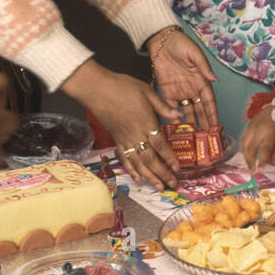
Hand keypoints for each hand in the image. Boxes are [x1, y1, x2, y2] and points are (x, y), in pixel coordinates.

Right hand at [63, 60, 179, 188]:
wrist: (96, 88)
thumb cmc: (122, 87)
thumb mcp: (146, 91)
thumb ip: (162, 105)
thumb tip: (177, 116)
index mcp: (145, 123)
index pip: (160, 144)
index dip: (169, 158)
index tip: (178, 168)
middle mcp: (135, 135)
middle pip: (150, 159)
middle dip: (162, 173)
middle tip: (173, 184)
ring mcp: (124, 139)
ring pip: (138, 163)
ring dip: (149, 177)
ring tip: (159, 187)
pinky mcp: (116, 139)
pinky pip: (125, 158)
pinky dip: (131, 170)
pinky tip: (138, 179)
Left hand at [148, 28, 216, 129]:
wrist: (160, 40)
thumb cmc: (181, 43)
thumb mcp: (194, 53)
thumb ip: (203, 67)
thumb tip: (214, 79)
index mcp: (201, 81)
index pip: (209, 102)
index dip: (213, 114)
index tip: (216, 127)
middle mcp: (192, 89)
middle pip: (199, 110)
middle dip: (203, 124)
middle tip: (205, 139)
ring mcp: (179, 92)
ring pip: (186, 112)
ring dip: (189, 124)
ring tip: (191, 138)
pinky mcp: (166, 91)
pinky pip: (170, 107)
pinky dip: (172, 117)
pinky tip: (174, 129)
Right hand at [241, 103, 274, 170]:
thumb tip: (272, 163)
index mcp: (271, 132)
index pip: (264, 150)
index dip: (261, 161)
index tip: (260, 170)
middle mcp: (259, 129)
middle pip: (251, 148)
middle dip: (250, 161)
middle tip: (252, 171)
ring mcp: (252, 126)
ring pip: (244, 144)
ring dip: (245, 156)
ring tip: (249, 166)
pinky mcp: (249, 125)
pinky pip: (244, 139)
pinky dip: (244, 148)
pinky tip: (247, 155)